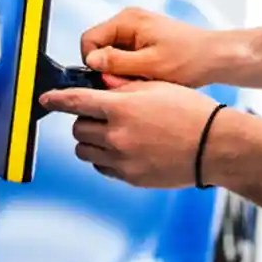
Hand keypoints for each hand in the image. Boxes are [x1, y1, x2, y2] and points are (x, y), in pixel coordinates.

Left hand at [39, 81, 221, 188]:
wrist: (216, 146)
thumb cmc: (191, 112)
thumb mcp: (156, 87)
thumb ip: (122, 86)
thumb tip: (99, 84)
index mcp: (121, 108)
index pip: (75, 102)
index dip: (56, 99)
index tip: (46, 99)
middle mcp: (117, 136)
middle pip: (78, 129)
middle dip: (83, 120)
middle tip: (101, 115)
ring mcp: (122, 160)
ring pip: (85, 151)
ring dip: (90, 141)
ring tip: (111, 133)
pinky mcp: (130, 177)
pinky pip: (102, 167)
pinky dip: (104, 158)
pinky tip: (122, 149)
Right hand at [80, 7, 238, 88]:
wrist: (217, 57)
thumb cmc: (190, 60)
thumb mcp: (151, 65)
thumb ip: (117, 62)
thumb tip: (91, 61)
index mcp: (127, 20)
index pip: (89, 40)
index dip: (93, 63)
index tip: (109, 79)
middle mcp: (128, 20)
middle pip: (99, 47)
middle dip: (108, 68)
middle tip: (130, 82)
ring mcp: (135, 29)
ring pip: (110, 54)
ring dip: (120, 70)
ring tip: (142, 80)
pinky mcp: (142, 40)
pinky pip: (123, 56)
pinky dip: (130, 69)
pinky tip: (147, 76)